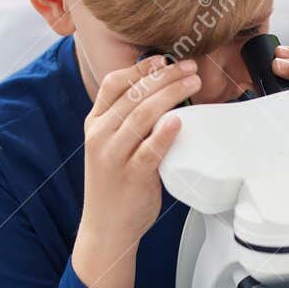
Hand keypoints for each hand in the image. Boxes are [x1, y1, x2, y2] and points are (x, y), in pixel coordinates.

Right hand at [80, 55, 197, 241]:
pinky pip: (149, 150)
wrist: (106, 228)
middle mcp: (100, 136)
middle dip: (165, 76)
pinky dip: (164, 133)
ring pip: (141, 116)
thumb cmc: (115, 186)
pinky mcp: (131, 177)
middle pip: (133, 95)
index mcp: (95, 124)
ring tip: (193, 84)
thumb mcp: (111, 147)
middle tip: (189, 68)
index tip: (164, 59)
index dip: (140, 68)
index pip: (113, 84)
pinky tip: (179, 120)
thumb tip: (163, 95)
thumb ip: (129, 122)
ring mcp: (114, 156)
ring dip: (170, 95)